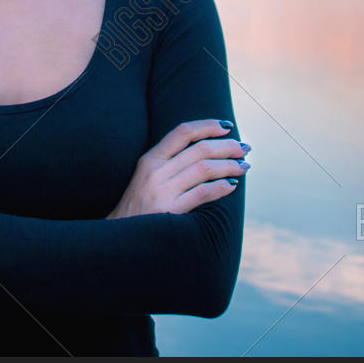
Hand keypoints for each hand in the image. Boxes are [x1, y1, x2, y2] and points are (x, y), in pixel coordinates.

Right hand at [106, 119, 247, 217]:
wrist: (119, 237)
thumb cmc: (138, 207)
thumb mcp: (146, 178)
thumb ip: (169, 163)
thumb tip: (206, 151)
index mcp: (150, 159)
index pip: (182, 132)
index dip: (207, 125)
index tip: (226, 126)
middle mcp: (156, 171)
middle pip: (199, 149)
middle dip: (227, 146)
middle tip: (244, 148)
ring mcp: (162, 190)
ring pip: (205, 168)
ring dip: (230, 165)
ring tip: (244, 166)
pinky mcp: (170, 210)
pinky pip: (203, 193)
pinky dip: (222, 187)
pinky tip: (232, 185)